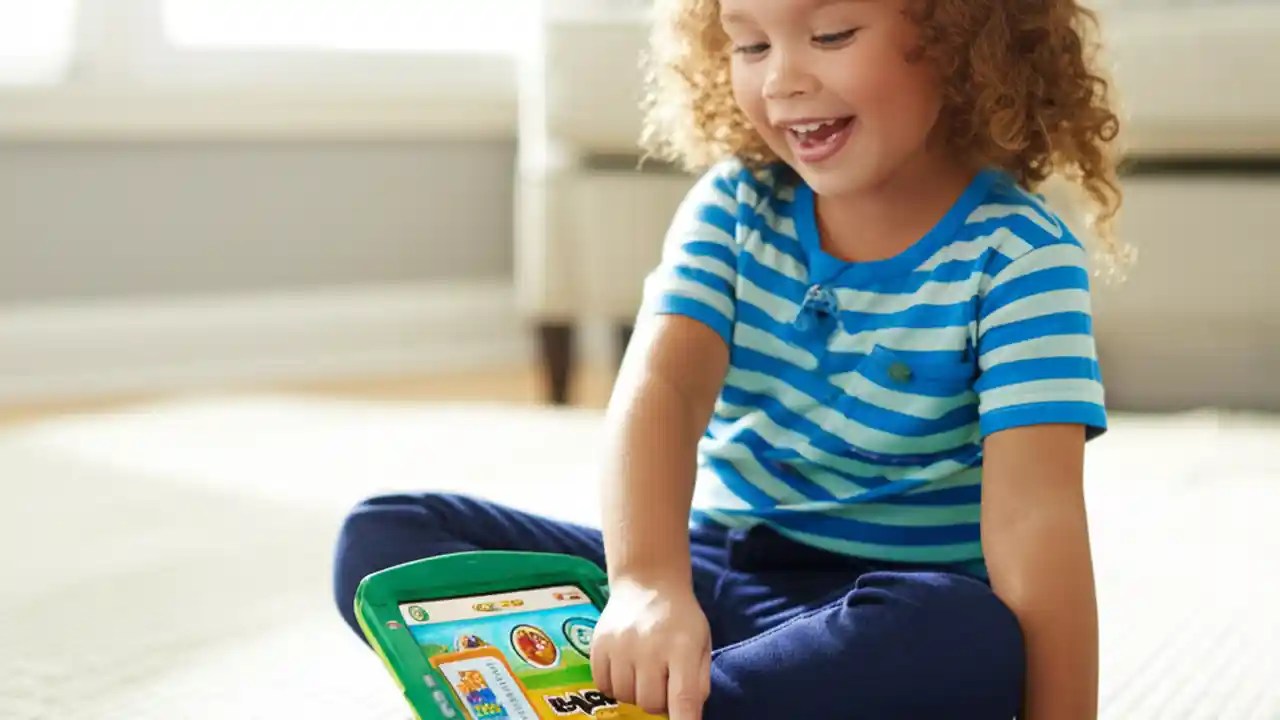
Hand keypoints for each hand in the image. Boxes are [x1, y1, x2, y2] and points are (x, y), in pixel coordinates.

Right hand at [590, 577, 711, 718]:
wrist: (647, 583)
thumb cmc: (680, 619)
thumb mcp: (701, 644)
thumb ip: (698, 681)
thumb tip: (686, 716)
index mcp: (682, 647)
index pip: (683, 698)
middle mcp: (649, 647)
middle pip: (650, 703)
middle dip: (659, 702)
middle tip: (663, 682)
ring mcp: (620, 645)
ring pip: (625, 697)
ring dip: (636, 693)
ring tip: (643, 672)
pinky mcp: (599, 644)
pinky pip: (603, 686)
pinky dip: (615, 686)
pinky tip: (625, 669)